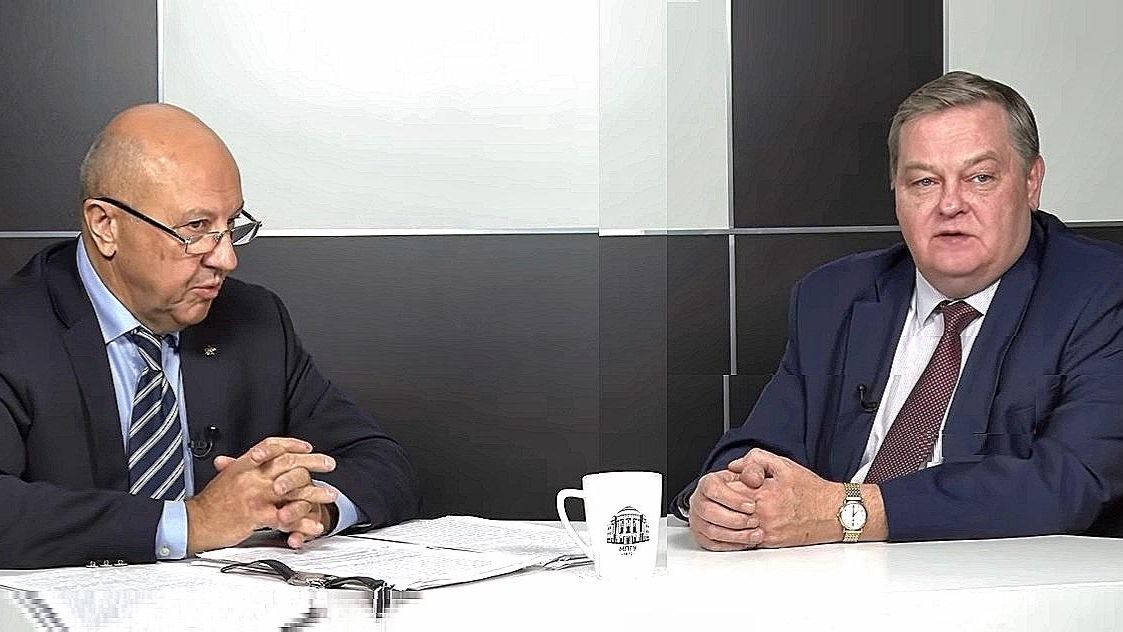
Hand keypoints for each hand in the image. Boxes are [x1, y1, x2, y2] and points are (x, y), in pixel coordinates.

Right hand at [186, 437, 337, 552]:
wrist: (195, 522)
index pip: (272, 446)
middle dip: (313, 463)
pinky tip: (313, 525)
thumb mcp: (227, 477)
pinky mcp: (255, 514)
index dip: (292, 444)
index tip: (307, 447)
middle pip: (288, 463)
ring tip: (330, 495)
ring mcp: (254, 494)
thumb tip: (259, 457)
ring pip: (291, 490)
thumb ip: (244, 466)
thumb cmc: (211, 502)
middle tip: (329, 464)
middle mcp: (251, 475)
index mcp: (245, 464)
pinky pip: (284, 517)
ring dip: (315, 493)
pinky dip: (302, 523)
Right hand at [687, 454, 763, 550]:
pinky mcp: (702, 536)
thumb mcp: (749, 473)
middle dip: (735, 519)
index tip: (751, 505)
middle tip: (754, 521)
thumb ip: (754, 469)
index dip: (732, 499)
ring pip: (711, 531)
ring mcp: (698, 519)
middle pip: (709, 512)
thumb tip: (754, 477)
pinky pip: (713, 544)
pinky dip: (731, 545)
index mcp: (708, 483)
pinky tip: (747, 542)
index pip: (713, 489)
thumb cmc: (742, 487)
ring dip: (736, 535)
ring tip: (755, 534)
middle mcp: (699, 501)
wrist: (735, 501)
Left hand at [727, 448, 841, 547]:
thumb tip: (734, 466)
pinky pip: (745, 539)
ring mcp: (766, 530)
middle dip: (723, 502)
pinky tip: (739, 523)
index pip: (728, 489)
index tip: (724, 482)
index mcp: (763, 493)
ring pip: (733, 527)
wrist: (834, 513)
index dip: (722, 484)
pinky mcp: (770, 542)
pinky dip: (739, 532)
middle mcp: (763, 514)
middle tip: (723, 497)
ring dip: (729, 518)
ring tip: (729, 509)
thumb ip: (756, 460)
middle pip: (727, 509)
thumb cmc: (811, 489)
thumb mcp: (784, 465)